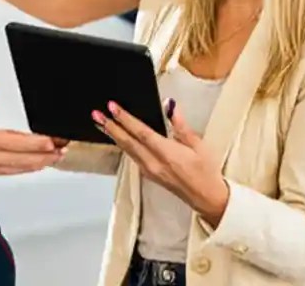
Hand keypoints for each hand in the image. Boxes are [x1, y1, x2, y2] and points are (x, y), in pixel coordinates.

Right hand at [0, 81, 63, 175]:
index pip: (12, 142)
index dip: (34, 144)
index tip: (51, 142)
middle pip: (18, 159)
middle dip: (42, 157)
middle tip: (61, 153)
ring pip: (11, 169)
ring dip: (33, 166)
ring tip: (51, 162)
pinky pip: (0, 172)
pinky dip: (17, 171)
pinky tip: (26, 169)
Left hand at [95, 99, 229, 225]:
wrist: (206, 197)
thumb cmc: (206, 171)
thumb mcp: (198, 145)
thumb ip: (181, 125)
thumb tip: (170, 106)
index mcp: (168, 154)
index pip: (142, 133)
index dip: (126, 120)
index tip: (113, 108)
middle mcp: (155, 164)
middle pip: (128, 143)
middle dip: (111, 127)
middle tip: (97, 114)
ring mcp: (150, 171)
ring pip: (127, 151)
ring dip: (113, 136)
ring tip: (101, 124)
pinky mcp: (149, 175)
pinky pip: (132, 157)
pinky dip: (122, 146)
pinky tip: (117, 138)